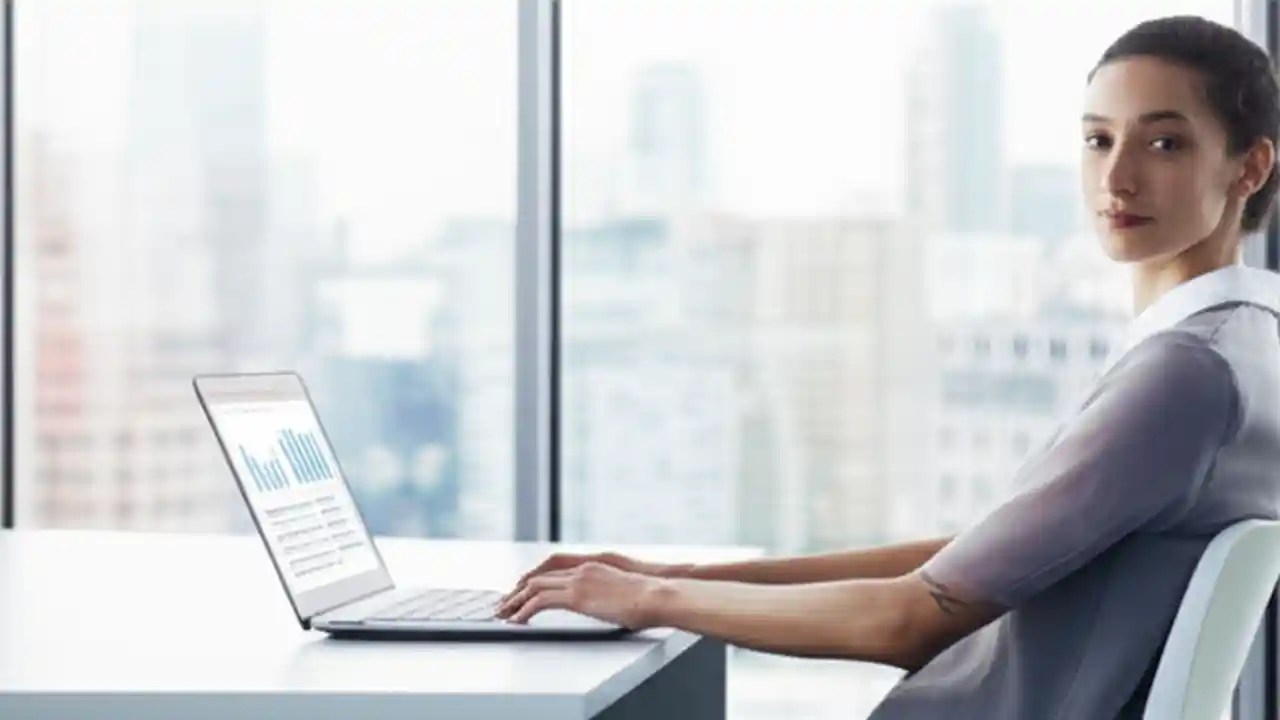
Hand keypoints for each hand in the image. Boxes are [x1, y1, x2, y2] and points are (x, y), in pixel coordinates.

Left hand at [501, 551, 682, 605]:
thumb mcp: (625, 591)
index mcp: (594, 564)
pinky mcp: (577, 595)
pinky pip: (540, 601)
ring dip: (516, 600)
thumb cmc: (650, 597)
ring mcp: (578, 580)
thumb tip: (609, 604)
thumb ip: (610, 593)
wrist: (658, 594)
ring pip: (535, 586)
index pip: (554, 566)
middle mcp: (582, 567)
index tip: (523, 589)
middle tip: (505, 603)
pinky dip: (524, 610)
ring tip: (504, 614)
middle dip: (519, 589)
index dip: (535, 578)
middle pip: (540, 574)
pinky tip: (518, 621)